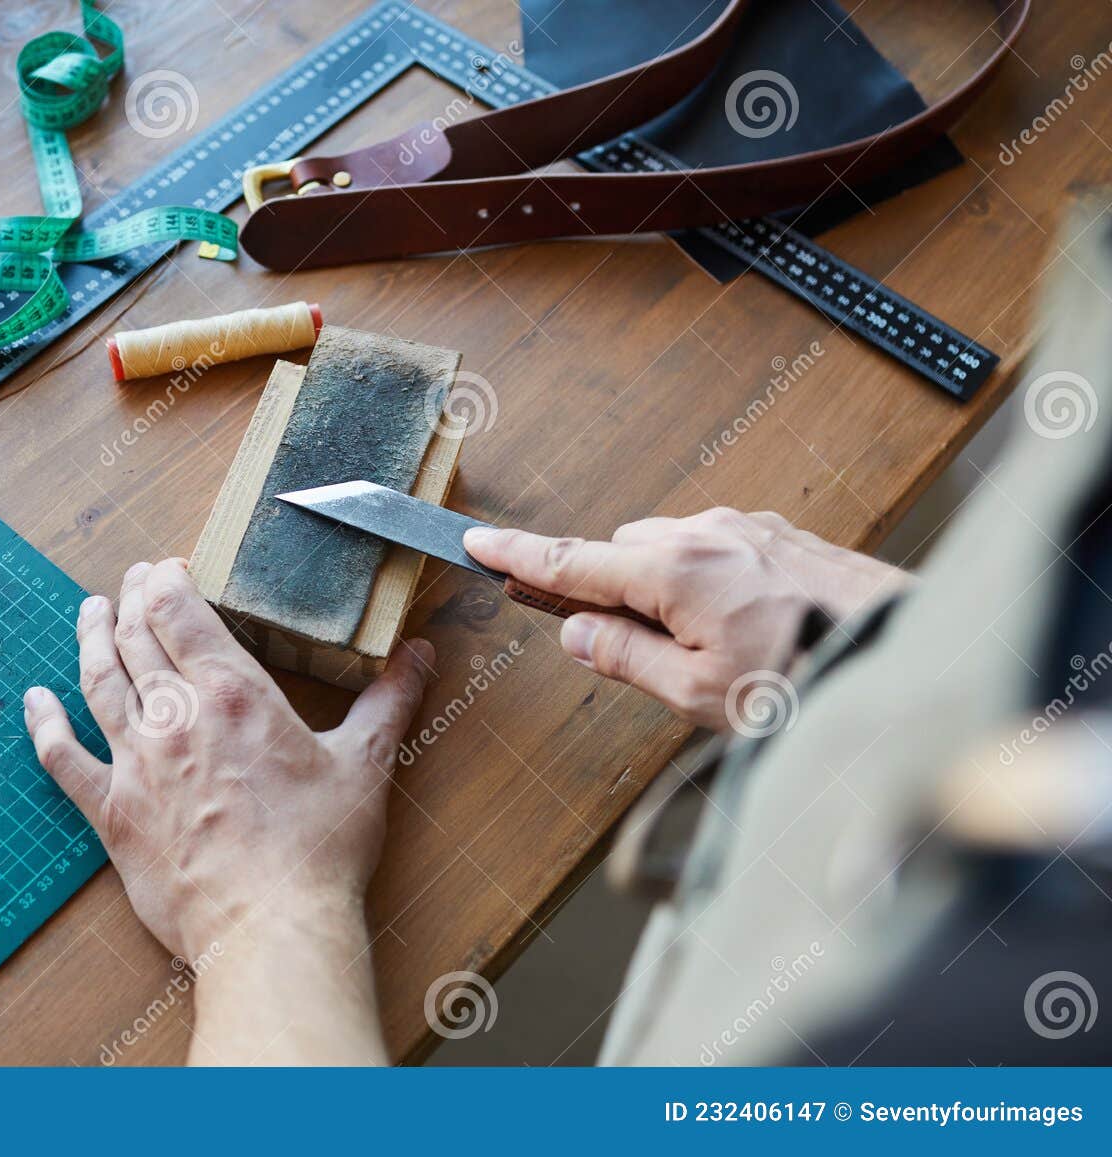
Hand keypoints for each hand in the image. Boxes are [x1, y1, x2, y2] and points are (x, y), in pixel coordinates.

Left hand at [22, 558, 433, 1063]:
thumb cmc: (319, 848)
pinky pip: (63, 758)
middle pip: (136, 635)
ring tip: (89, 610)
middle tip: (133, 579)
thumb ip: (389, 699)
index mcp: (232, 692)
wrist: (269, 927)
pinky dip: (44, 724)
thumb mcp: (366, 763)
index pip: (180, 611)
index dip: (167, 579)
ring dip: (90, 637)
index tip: (170, 567)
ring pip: (97, 680)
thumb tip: (419, 653)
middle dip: (132, 597)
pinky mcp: (111, 812)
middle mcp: (174, 715)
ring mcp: (135, 762)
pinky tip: (36, 701)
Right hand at [464, 508, 908, 728]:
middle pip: (622, 551)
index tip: (477, 541)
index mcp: (673, 571)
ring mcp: (748, 528)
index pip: (572, 560)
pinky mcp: (784, 535)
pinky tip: (739, 625)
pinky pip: (717, 547)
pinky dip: (703, 579)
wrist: (906, 655)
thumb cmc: (809, 682)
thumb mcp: (700, 694)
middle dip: (607, 587)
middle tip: (613, 642)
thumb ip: (628, 658)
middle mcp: (706, 533)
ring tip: (702, 651)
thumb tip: (578, 633)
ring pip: (670, 547)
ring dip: (661, 586)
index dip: (519, 555)